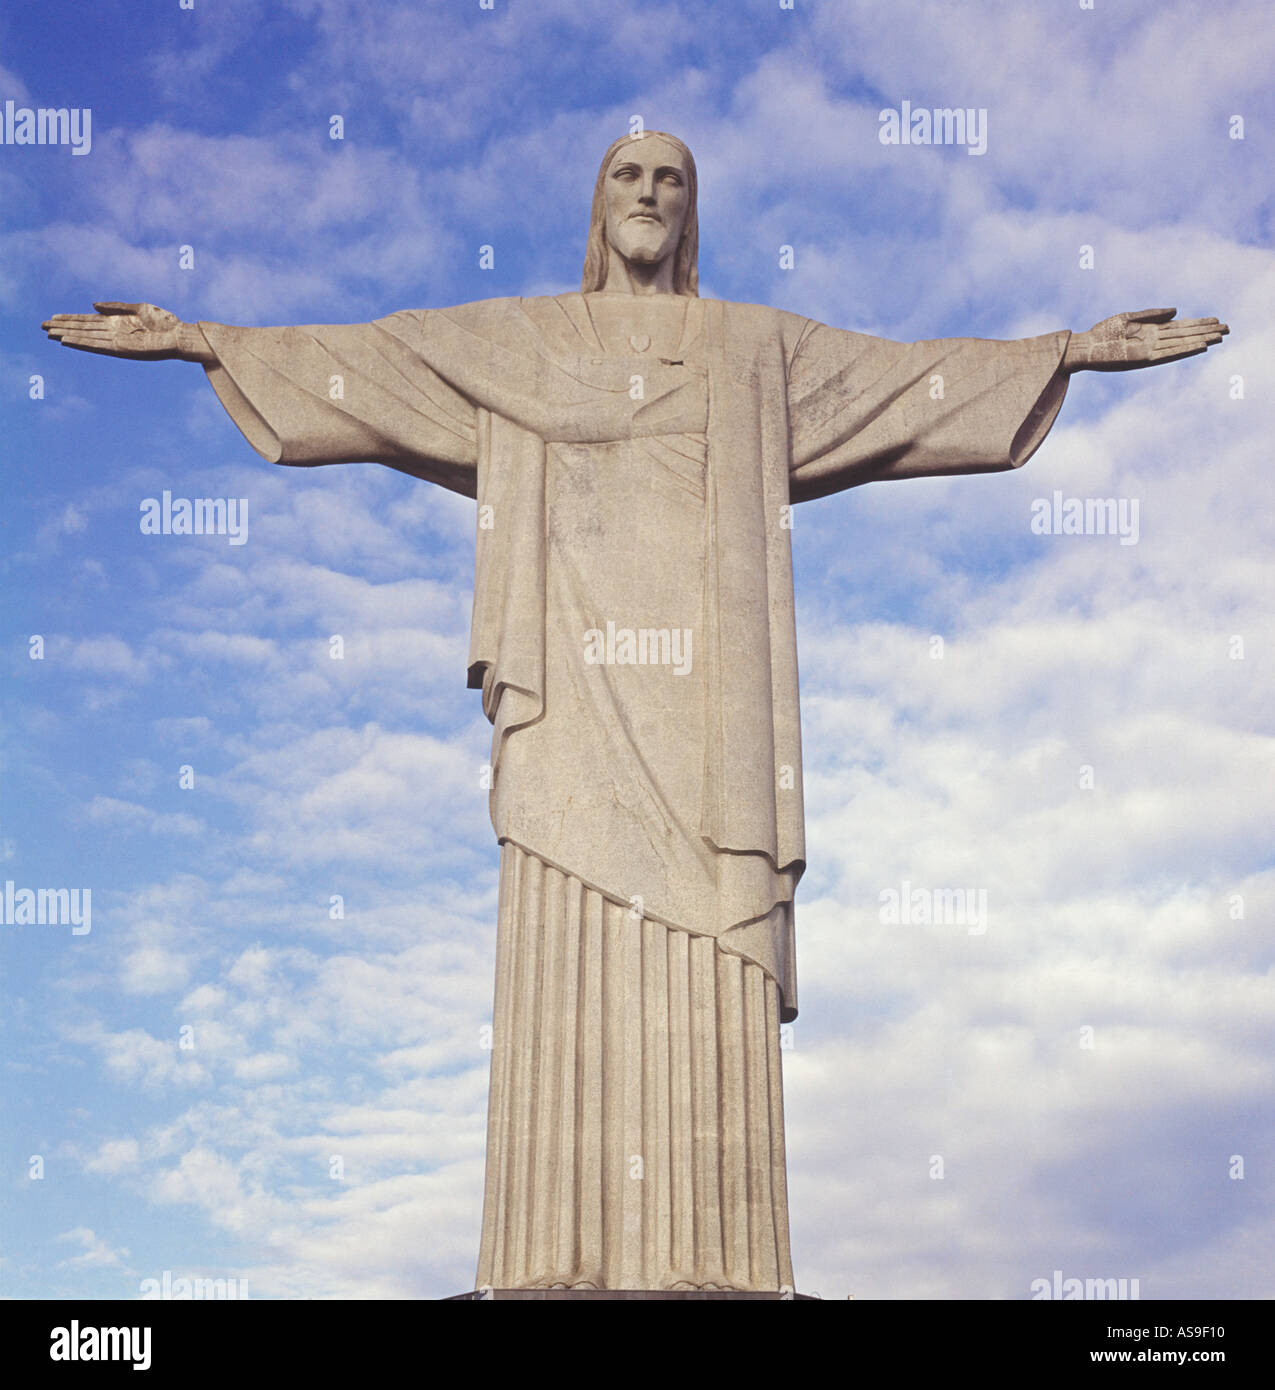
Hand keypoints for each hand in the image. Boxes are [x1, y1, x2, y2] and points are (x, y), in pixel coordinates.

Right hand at [41, 302, 210, 360]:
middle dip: (63, 327)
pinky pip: (98, 346)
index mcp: (116, 322)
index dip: (70, 319)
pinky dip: (83, 343)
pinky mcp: (122, 350)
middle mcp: (113, 332)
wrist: (180, 335)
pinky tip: (69, 341)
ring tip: (50, 334)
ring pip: (86, 338)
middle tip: (42, 326)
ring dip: (68, 335)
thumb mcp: (138, 308)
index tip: (53, 318)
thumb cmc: (164, 321)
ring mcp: (116, 341)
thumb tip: (92, 306)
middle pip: (82, 329)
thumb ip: (116, 307)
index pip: (87, 321)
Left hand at [1064, 308, 1228, 371]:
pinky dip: (1184, 350)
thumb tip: (1177, 311)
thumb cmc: (1102, 333)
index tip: (1216, 319)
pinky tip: (1199, 345)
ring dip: (1200, 340)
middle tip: (1228, 328)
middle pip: (1185, 335)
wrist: (1084, 347)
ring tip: (1219, 337)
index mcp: (1151, 331)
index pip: (1180, 327)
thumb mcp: (1128, 317)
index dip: (1198, 323)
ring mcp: (1150, 350)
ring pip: (1181, 344)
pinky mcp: (1143, 359)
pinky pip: (1168, 354)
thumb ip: (1152, 314)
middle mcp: (1154, 341)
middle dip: (1205, 331)